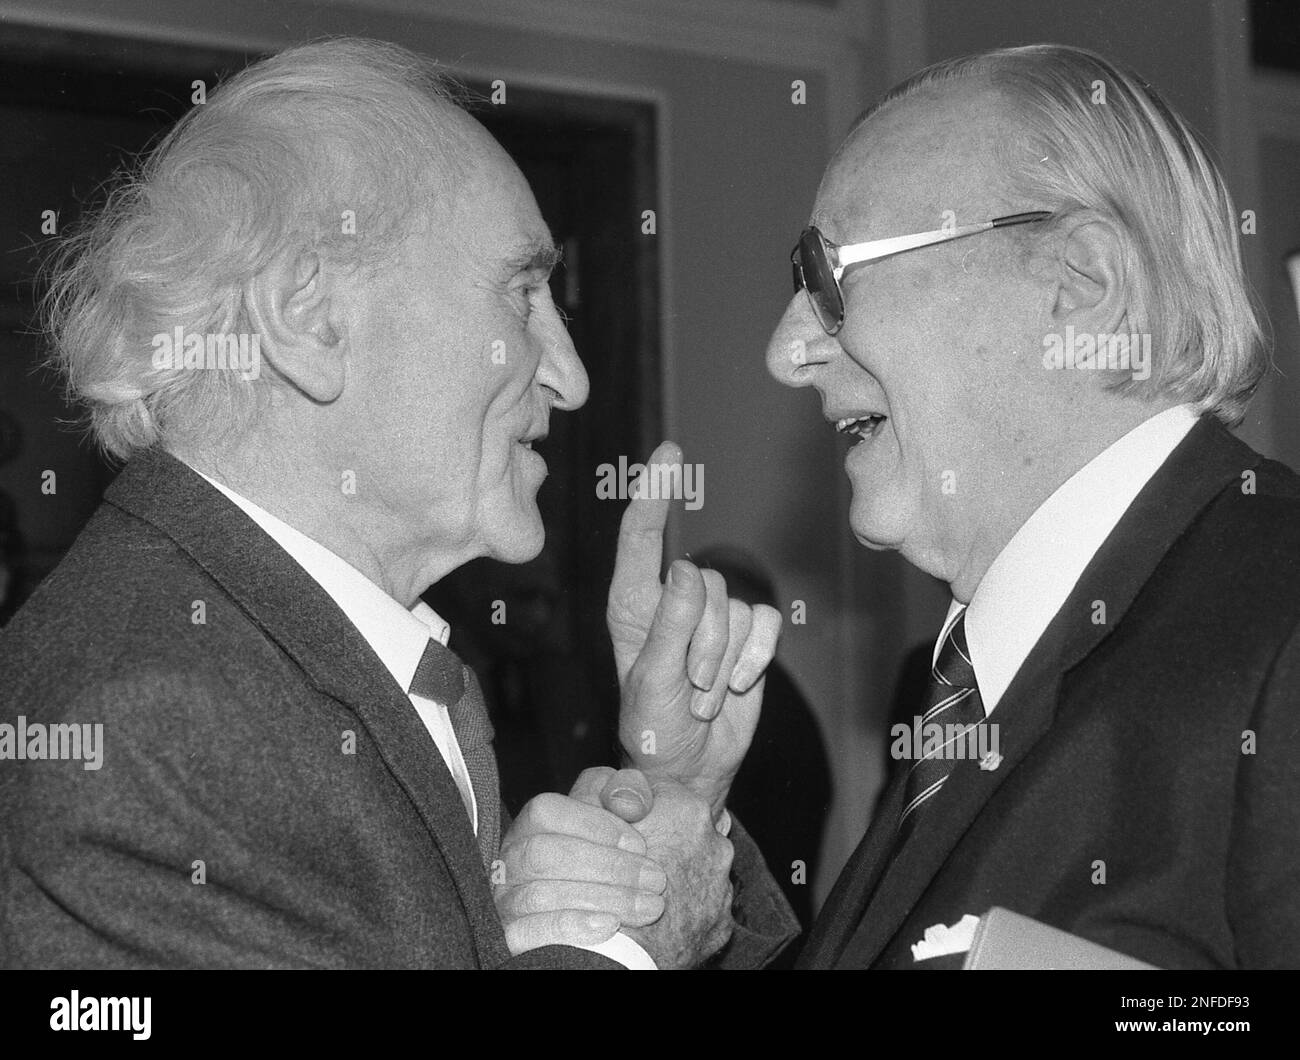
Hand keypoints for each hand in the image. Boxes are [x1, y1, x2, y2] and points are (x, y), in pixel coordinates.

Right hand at [493, 768, 666, 955]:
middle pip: (543, 854)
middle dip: (606, 867)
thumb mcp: (629, 811)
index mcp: (534, 822)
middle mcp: (513, 858)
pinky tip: (610, 926)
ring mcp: (507, 898)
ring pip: (538, 895)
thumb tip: (626, 800)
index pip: (547, 811)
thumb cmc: (621, 854)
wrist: (619, 916)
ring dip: (600, 899)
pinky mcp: (512, 936)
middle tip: (655, 880)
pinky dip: (571, 928)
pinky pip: (528, 932)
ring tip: (647, 908)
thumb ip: (630, 791)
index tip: (640, 844)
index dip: (593, 824)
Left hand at [606, 440, 781, 815]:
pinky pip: (767, 624)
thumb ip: (668, 627)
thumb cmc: (655, 730)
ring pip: (736, 607)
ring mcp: (712, 618)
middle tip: (688, 689)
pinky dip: (756, 660)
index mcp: (633, 606)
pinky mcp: (748, 636)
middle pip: (703, 583)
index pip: (642, 538)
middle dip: (702, 643)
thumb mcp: (652, 683)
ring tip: (704, 695)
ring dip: (725, 661)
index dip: (655, 492)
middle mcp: (672, 602)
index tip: (669, 453)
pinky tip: (738, 685)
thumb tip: (686, 569)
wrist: (694, 768)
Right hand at [611, 774, 735, 968]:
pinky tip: (658, 918)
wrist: (621, 949)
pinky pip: (702, 909)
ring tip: (645, 893)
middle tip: (637, 861)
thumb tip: (624, 791)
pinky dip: (685, 912)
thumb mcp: (594, 817)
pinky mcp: (720, 923)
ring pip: (698, 871)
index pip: (665, 794)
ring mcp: (721, 885)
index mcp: (687, 808)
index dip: (641, 809)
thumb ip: (611, 792)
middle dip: (667, 843)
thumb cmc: (603, 879)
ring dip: (678, 878)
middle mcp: (715, 842)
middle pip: (688, 832)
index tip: (626, 827)